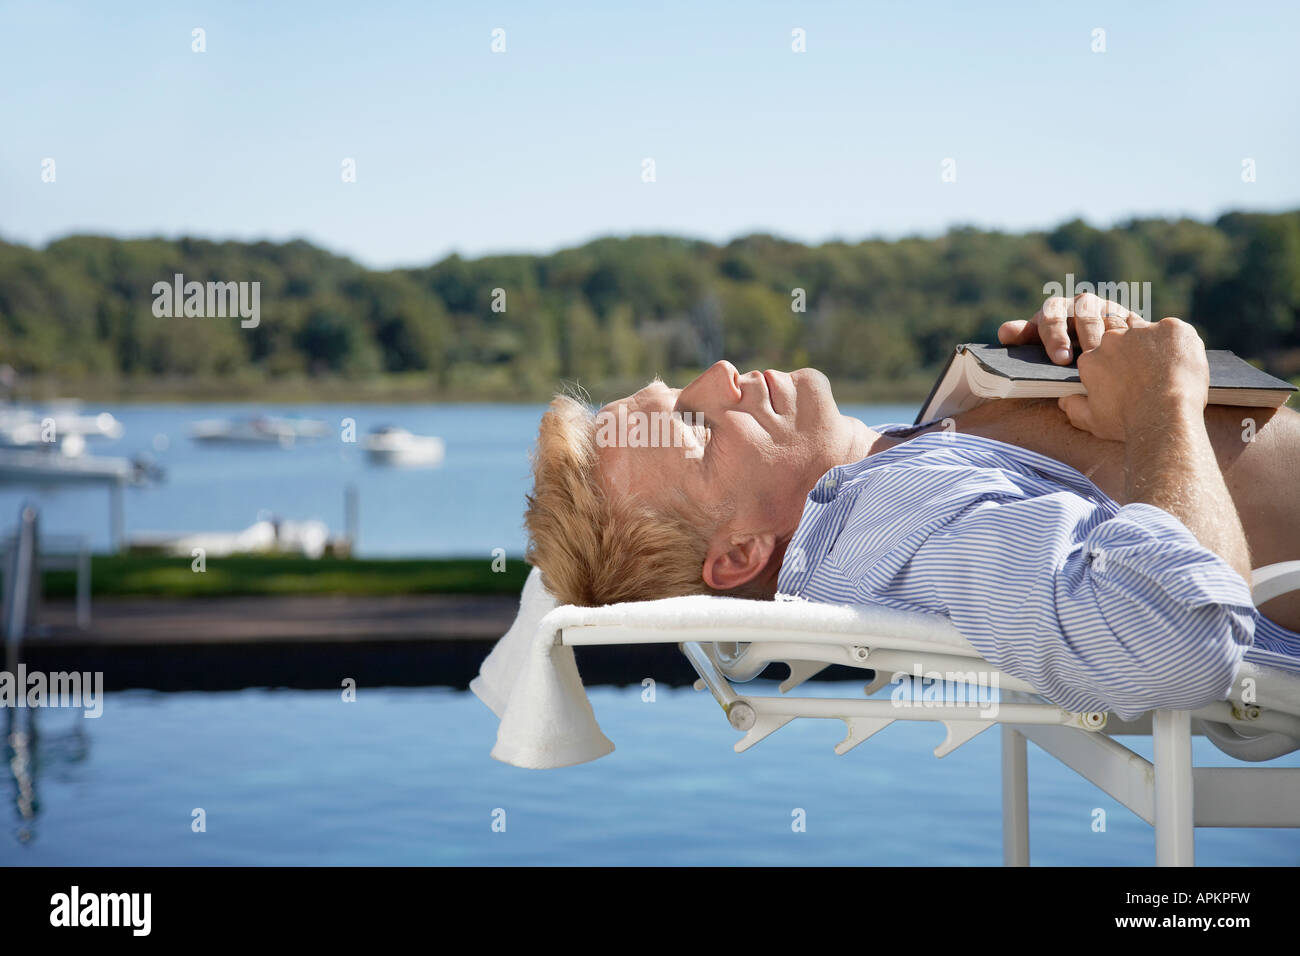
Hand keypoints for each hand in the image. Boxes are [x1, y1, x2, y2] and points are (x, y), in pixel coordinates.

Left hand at [998, 292, 1150, 364]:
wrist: (1089, 358)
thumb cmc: (1054, 355)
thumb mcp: (1037, 348)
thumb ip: (1022, 340)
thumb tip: (1005, 331)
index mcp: (1054, 311)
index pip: (1051, 316)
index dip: (1055, 336)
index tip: (1060, 359)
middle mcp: (1083, 305)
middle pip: (1085, 313)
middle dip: (1087, 336)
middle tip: (1087, 361)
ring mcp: (1109, 311)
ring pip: (1113, 320)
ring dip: (1112, 339)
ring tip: (1112, 362)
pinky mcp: (1133, 321)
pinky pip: (1136, 328)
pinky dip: (1136, 341)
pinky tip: (1136, 358)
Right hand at [1057, 317, 1209, 441]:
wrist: (1166, 417)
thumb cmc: (1130, 422)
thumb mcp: (1094, 422)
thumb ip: (1075, 408)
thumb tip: (1064, 401)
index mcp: (1092, 358)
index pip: (1100, 351)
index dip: (1114, 363)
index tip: (1125, 374)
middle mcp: (1113, 339)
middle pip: (1123, 334)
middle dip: (1133, 349)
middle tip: (1147, 371)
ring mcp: (1143, 330)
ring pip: (1149, 331)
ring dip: (1156, 344)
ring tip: (1166, 368)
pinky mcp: (1171, 328)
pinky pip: (1176, 331)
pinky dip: (1180, 344)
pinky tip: (1182, 362)